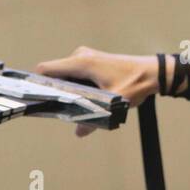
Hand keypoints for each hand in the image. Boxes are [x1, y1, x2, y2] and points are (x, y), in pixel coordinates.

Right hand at [33, 46, 156, 137]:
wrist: (154, 72)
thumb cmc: (135, 83)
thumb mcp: (113, 104)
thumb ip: (94, 118)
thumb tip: (79, 132)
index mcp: (81, 62)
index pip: (45, 69)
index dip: (36, 83)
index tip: (34, 99)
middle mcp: (80, 56)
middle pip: (54, 75)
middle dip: (53, 92)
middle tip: (56, 111)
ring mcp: (86, 58)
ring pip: (65, 76)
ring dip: (66, 91)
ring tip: (73, 108)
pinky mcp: (92, 62)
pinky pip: (74, 75)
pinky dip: (75, 87)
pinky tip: (84, 101)